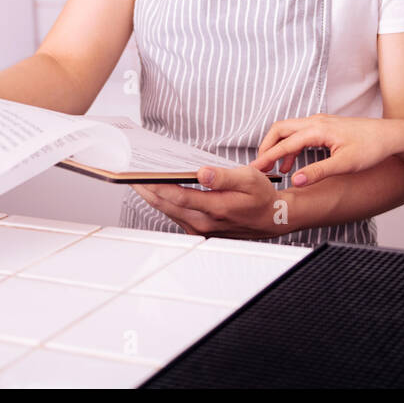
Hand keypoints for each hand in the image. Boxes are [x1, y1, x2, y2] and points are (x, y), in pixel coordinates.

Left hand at [130, 165, 287, 239]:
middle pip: (167, 206)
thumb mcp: (248, 179)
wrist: (272, 218)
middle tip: (130, 176)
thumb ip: (223, 176)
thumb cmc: (261, 197)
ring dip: (154, 197)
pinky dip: (166, 202)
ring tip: (140, 180)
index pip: (178, 197)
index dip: (157, 186)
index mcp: (216, 209)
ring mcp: (201, 228)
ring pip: (169, 212)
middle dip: (147, 191)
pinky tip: (160, 190)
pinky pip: (176, 215)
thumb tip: (202, 173)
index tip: (141, 176)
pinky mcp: (200, 229)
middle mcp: (205, 222)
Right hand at [252, 114, 401, 186]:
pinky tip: (292, 163)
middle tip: (259, 166)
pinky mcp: (325, 126)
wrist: (390, 135)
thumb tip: (296, 180)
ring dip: (278, 147)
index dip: (267, 157)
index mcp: (318, 130)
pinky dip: (290, 146)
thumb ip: (318, 172)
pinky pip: (300, 133)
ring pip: (289, 130)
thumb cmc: (371, 148)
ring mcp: (320, 122)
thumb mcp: (345, 164)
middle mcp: (316, 121)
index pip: (284, 143)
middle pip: (280, 129)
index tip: (254, 170)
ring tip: (275, 169)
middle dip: (267, 147)